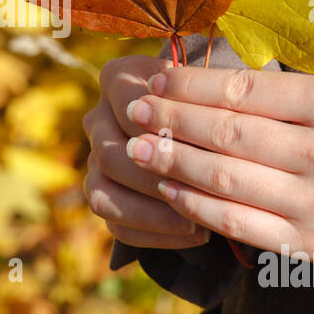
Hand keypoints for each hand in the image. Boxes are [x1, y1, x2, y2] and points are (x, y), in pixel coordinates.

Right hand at [82, 55, 212, 249]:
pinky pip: (117, 226)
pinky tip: (193, 234)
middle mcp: (98, 118)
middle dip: (155, 178)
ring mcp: (95, 161)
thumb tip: (215, 124)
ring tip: (195, 222)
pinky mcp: (106, 197)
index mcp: (119, 79)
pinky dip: (155, 234)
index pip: (129, 104)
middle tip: (196, 191)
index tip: (200, 144)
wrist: (212, 126)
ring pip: (103, 194)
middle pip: (110, 154)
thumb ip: (209, 99)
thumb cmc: (218, 102)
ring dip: (150, 212)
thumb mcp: (216, 88)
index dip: (164, 127)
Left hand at [120, 65, 313, 259]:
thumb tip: (189, 76)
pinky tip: (168, 187)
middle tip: (134, 112)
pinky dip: (194, 204)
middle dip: (172, 121)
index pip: (243, 92)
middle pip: (227, 135)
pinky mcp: (306, 245)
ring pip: (225, 180)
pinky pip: (235, 222)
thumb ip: (270, 90)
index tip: (156, 80)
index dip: (190, 86)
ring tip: (138, 149)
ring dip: (172, 163)